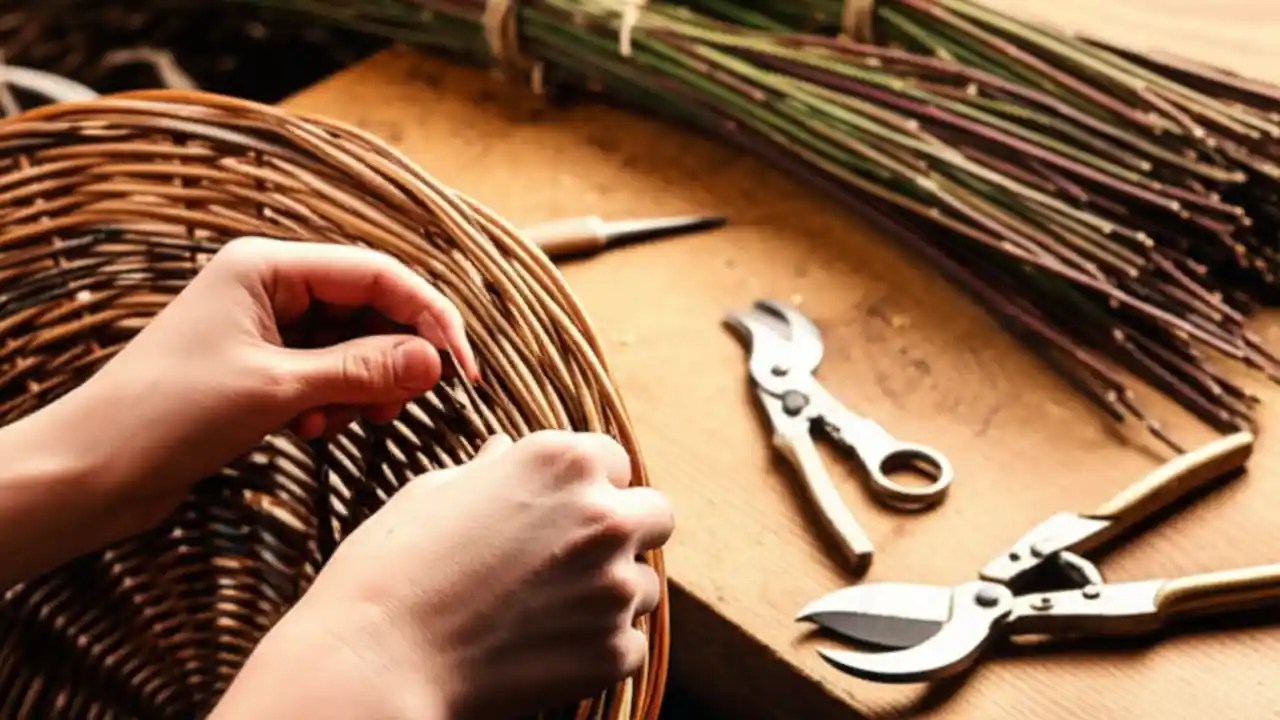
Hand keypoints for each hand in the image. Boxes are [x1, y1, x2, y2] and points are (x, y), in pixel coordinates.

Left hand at [68, 235, 476, 528]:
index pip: (378, 274)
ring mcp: (265, 326)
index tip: (463, 368)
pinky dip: (334, 401)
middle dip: (392, 358)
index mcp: (267, 265)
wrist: (91, 470)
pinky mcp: (261, 366)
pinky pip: (327, 373)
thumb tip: (435, 361)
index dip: (430, 317)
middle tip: (400, 406)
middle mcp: (270, 285)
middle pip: (369, 308)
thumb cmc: (166, 415)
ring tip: (334, 423)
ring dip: (361, 386)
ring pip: (352, 345)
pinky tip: (308, 428)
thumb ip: (362, 370)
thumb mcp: (278, 390)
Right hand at [215, 431, 672, 719]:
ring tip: (543, 611)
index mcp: (562, 462)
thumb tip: (504, 451)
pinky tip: (543, 648)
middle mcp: (602, 516)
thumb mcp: (434, 493)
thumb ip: (491, 471)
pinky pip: (629, 642)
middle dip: (625, 531)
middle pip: (655, 515)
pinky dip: (598, 647)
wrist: (377, 660)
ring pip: (642, 584)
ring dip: (609, 593)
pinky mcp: (614, 650)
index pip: (615, 461)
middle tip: (573, 558)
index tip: (560, 511)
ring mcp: (614, 586)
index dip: (588, 486)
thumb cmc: (393, 568)